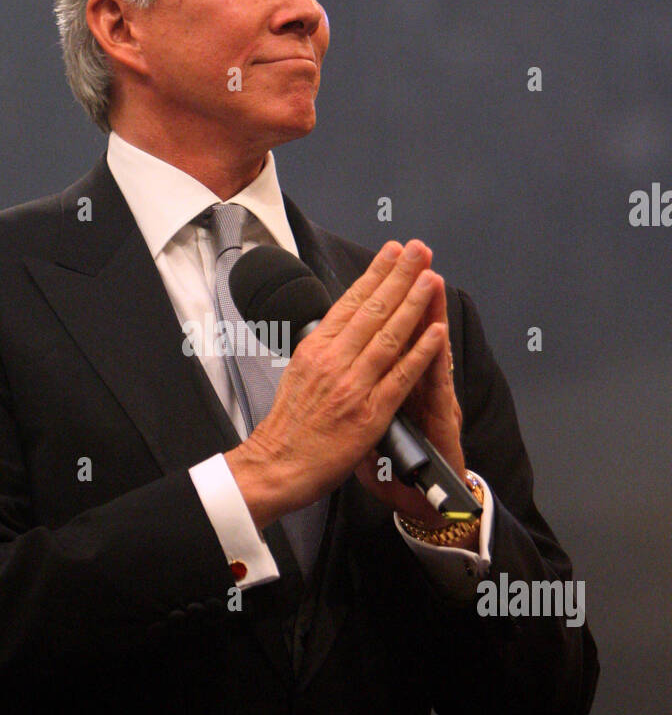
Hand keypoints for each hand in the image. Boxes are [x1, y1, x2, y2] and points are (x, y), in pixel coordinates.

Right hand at [225, 238, 446, 529]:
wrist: (278, 464)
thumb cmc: (289, 425)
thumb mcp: (297, 372)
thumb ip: (322, 347)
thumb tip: (341, 324)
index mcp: (316, 349)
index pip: (350, 302)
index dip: (375, 273)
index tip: (392, 252)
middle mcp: (334, 361)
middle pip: (373, 310)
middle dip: (399, 275)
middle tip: (419, 250)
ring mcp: (353, 386)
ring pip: (389, 336)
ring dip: (414, 304)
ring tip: (431, 279)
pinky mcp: (370, 413)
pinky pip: (400, 376)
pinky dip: (421, 352)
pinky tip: (436, 331)